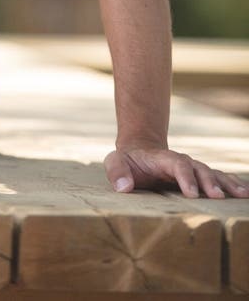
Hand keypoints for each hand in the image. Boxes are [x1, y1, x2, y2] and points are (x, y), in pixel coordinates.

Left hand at [105, 146, 248, 198]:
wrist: (140, 152)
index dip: (185, 177)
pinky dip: (231, 185)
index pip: (177, 164)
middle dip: (209, 182)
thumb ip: (116, 172)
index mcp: (163, 159)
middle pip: (199, 168)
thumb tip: (124, 187)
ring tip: (242, 194)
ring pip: (212, 173)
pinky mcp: (198, 178)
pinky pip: (218, 180)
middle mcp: (182, 162)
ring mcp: (192, 169)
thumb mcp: (115, 162)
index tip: (192, 194)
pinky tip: (244, 194)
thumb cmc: (127, 161)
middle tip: (219, 197)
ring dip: (226, 183)